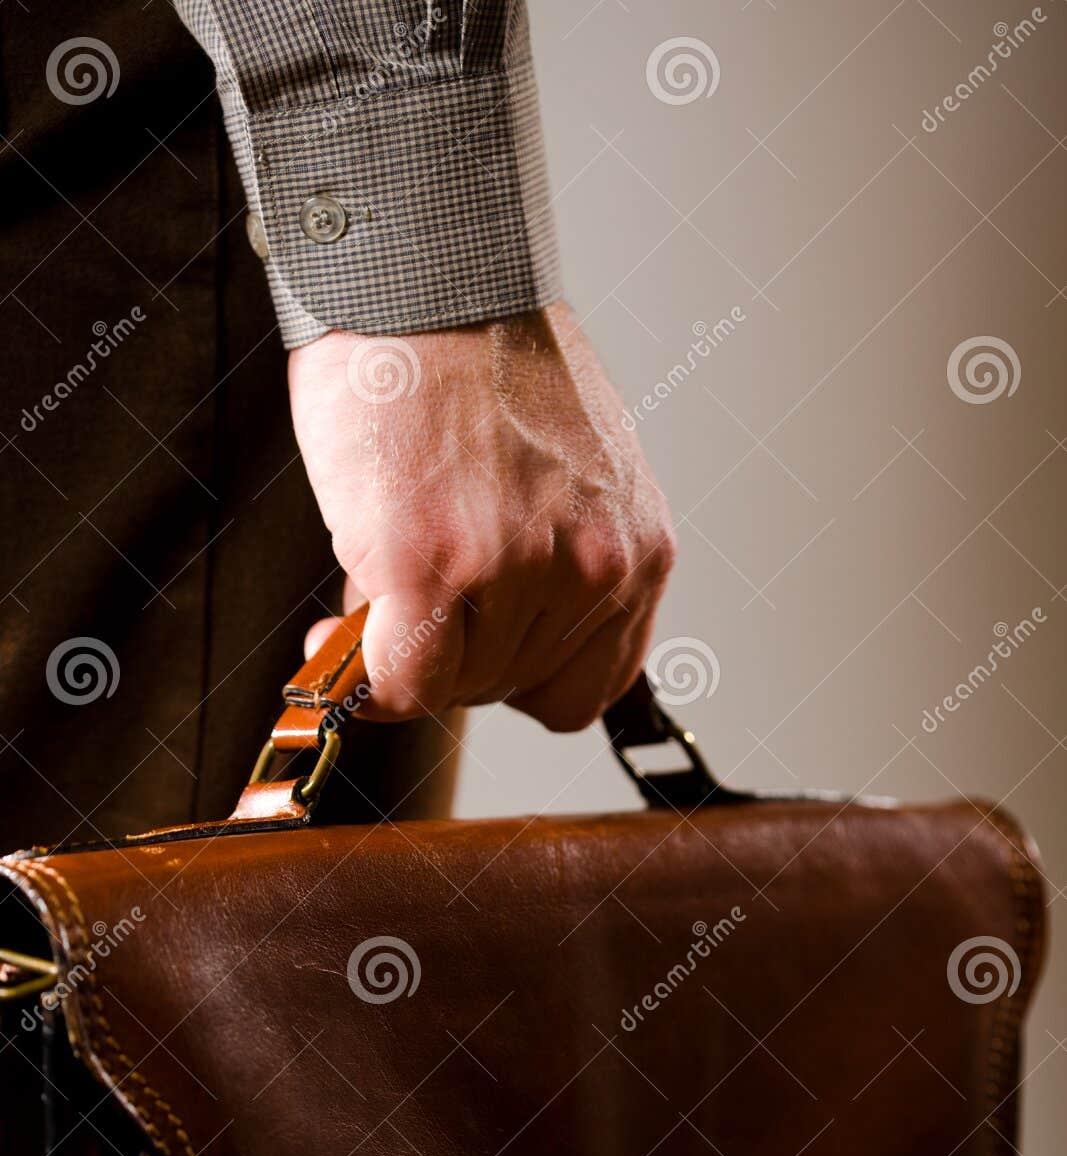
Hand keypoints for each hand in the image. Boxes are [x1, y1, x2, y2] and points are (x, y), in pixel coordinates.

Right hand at [288, 302, 674, 730]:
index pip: (590, 684)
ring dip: (402, 648)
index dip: (519, 675)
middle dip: (453, 651)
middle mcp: (592, 568)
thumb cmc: (481, 355)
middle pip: (512, 686)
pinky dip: (363, 678)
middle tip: (410, 590)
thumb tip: (465, 641)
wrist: (425, 272)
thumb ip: (549, 562)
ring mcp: (514, 570)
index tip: (472, 650)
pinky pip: (400, 680)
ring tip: (381, 566)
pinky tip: (335, 641)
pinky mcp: (432, 564)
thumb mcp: (569, 471)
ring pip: (452, 686)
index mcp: (636, 549)